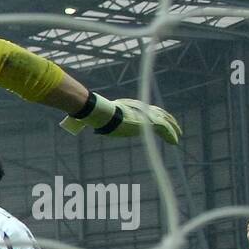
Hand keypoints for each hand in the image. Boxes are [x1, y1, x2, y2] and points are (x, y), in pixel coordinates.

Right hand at [60, 94, 180, 144]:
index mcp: (132, 106)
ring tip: (178, 137)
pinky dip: (171, 135)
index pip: (147, 110)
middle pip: (160, 113)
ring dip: (173, 129)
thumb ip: (88, 121)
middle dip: (169, 120)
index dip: (155, 115)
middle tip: (175, 127)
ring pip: (165, 121)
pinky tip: (175, 142)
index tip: (159, 120)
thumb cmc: (96, 115)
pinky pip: (164, 129)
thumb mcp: (94, 118)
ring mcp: (146, 115)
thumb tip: (71, 123)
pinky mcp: (149, 122)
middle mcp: (141, 109)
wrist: (102, 113)